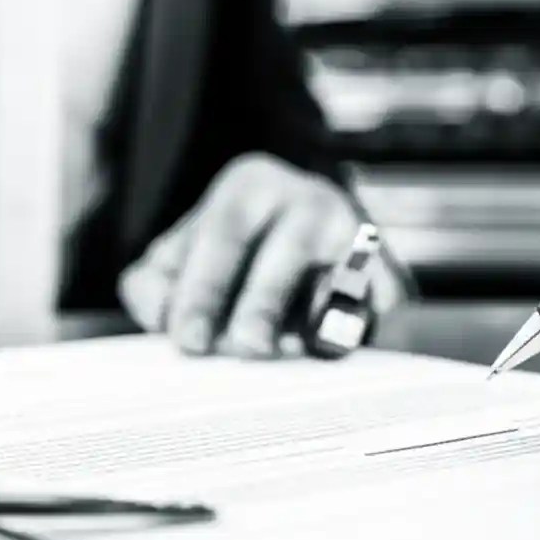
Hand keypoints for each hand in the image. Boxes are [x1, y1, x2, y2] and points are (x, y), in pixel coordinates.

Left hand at [119, 152, 405, 356]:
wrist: (301, 235)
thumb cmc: (229, 259)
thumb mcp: (179, 258)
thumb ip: (151, 285)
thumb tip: (162, 317)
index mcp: (249, 186)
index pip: (223, 235)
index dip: (204, 290)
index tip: (190, 341)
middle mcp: (307, 199)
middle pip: (286, 249)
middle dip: (264, 302)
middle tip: (247, 347)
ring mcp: (354, 231)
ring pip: (342, 271)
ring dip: (320, 315)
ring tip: (295, 353)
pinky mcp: (388, 269)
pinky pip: (387, 293)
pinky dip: (374, 315)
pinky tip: (351, 342)